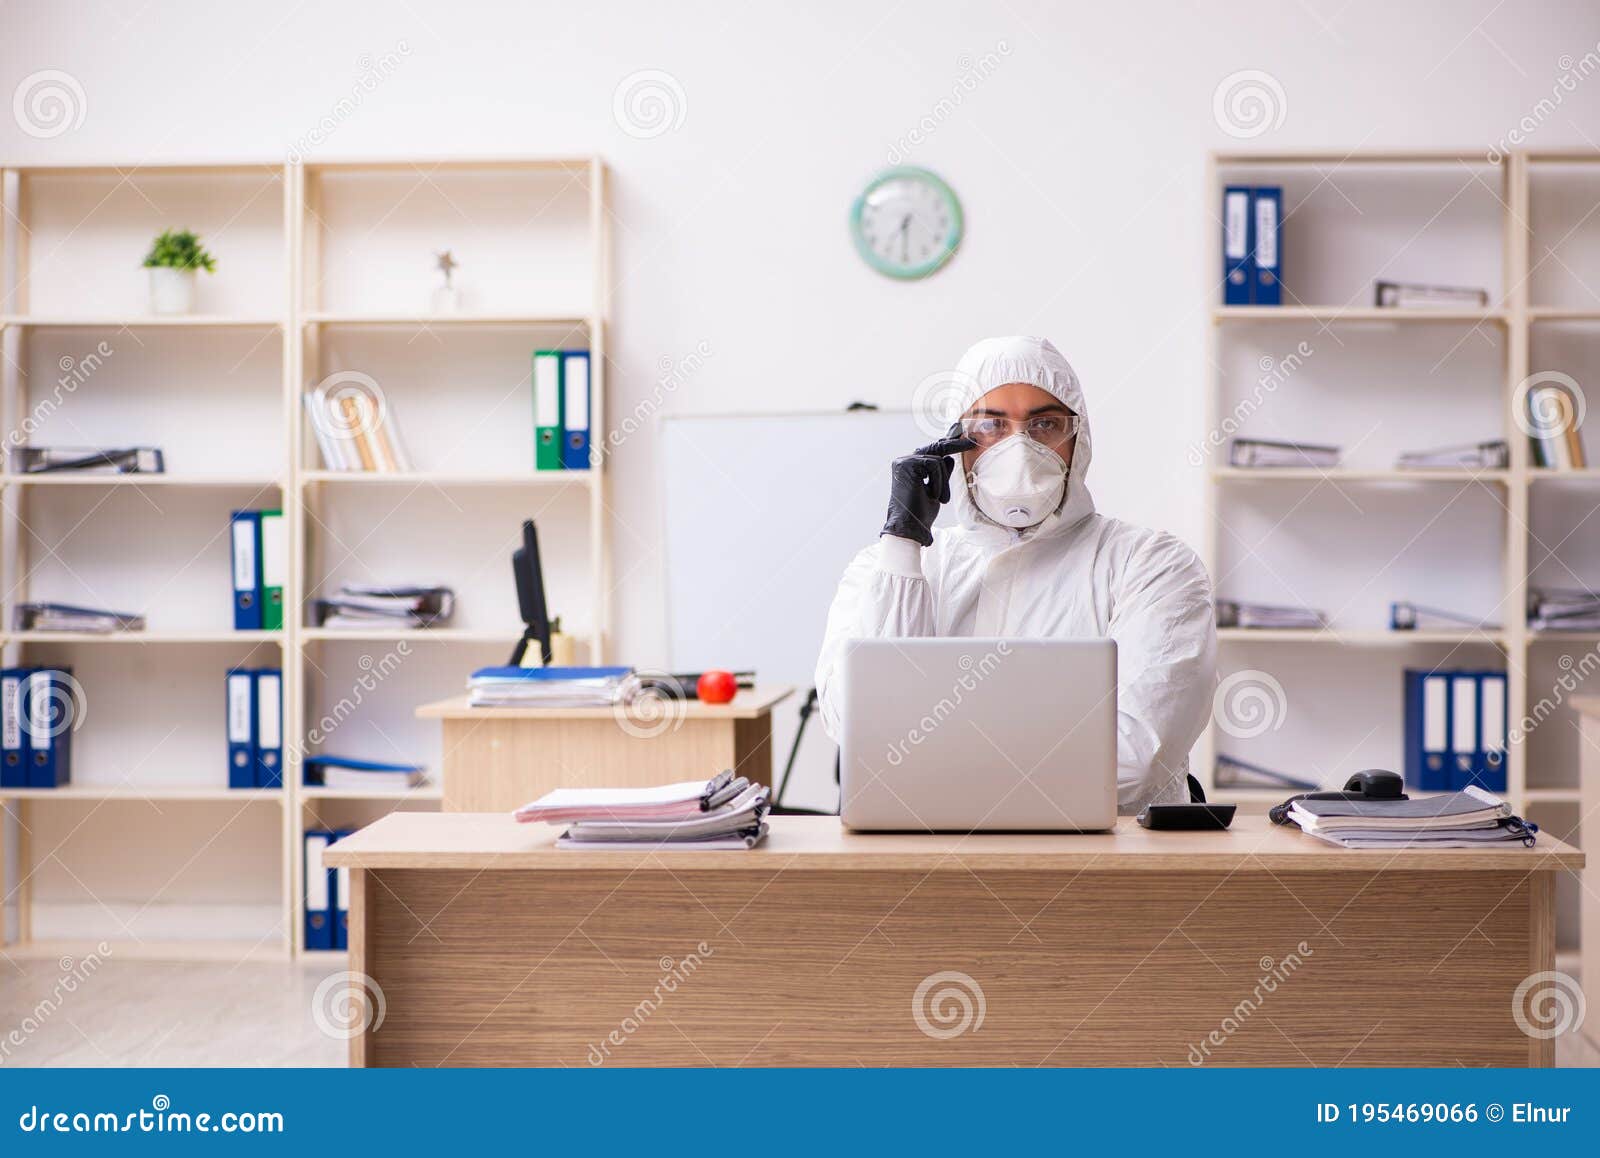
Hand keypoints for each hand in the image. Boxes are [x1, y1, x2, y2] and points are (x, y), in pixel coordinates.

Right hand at [881, 427, 976, 546]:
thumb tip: (949, 458)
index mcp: (910, 468)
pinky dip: (938, 481)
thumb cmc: (921, 513)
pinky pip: (934, 464)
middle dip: (954, 445)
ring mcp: (904, 462)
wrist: (910, 526)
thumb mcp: (937, 489)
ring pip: (938, 460)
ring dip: (943, 481)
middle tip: (971, 441)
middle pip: (935, 448)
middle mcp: (905, 462)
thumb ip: (941, 474)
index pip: (932, 452)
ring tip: (939, 498)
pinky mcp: (907, 464)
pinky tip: (932, 495)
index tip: (961, 436)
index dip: (948, 444)